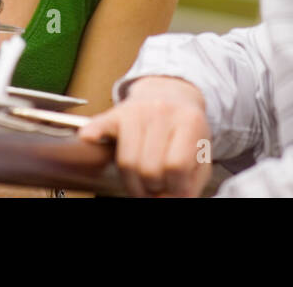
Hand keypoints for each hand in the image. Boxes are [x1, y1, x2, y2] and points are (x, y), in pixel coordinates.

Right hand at [79, 76, 211, 197]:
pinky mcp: (115, 111)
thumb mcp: (201, 154)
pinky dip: (92, 136)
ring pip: (126, 162)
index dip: (175, 186)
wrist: (171, 95)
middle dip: (153, 187)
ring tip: (141, 181)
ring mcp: (137, 109)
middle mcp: (162, 110)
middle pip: (149, 169)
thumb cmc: (186, 131)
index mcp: (191, 121)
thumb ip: (191, 182)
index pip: (176, 166)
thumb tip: (169, 198)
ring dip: (133, 182)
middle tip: (156, 186)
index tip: (175, 187)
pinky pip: (98, 128)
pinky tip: (92, 140)